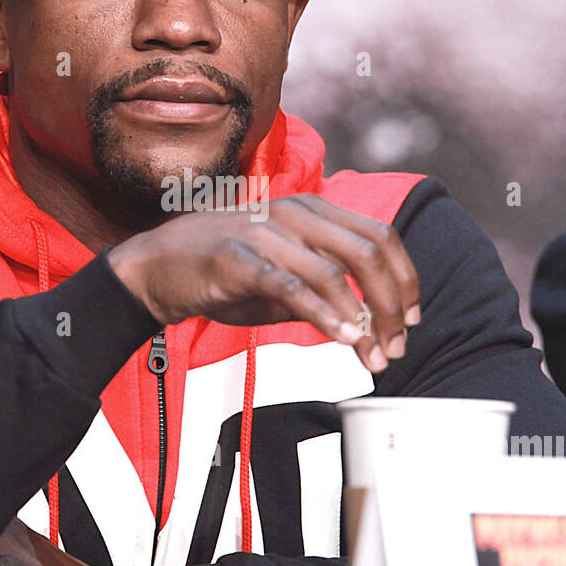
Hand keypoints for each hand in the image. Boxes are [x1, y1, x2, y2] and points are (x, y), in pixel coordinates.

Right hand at [107, 193, 420, 373]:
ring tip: (372, 356)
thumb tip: (369, 325)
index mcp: (311, 210)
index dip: (405, 279)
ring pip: (334, 272)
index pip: (379, 236)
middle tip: (395, 347)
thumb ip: (325, 294)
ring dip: (363, 319)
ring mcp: (264, 232)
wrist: (154, 271)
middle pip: (368, 252)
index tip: (412, 319)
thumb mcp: (283, 280)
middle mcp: (293, 212)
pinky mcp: (237, 259)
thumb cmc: (220, 274)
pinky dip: (324, 313)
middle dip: (392, 304)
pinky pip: (291, 286)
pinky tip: (343, 337)